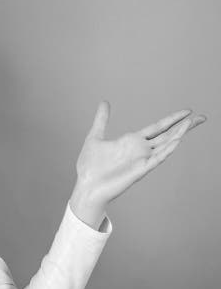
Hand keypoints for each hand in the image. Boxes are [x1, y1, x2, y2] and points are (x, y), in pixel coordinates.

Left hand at [73, 101, 206, 207]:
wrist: (86, 186)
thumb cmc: (90, 166)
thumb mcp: (95, 137)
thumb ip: (102, 120)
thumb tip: (105, 102)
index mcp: (132, 141)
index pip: (158, 127)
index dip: (172, 119)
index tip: (188, 111)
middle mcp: (140, 150)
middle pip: (167, 135)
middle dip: (184, 126)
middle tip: (202, 117)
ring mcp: (141, 160)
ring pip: (165, 145)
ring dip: (178, 135)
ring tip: (190, 124)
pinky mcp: (139, 171)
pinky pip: (156, 159)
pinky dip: (166, 151)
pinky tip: (176, 141)